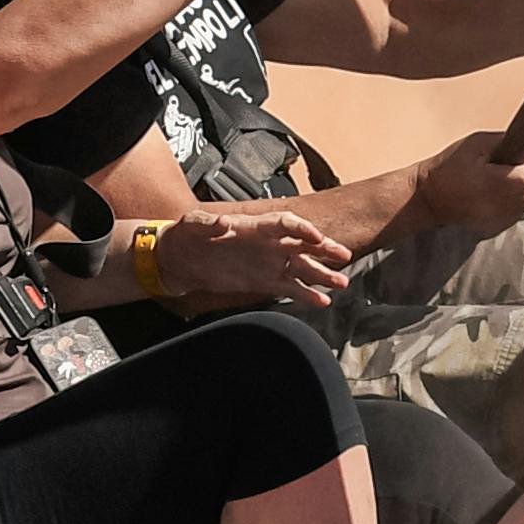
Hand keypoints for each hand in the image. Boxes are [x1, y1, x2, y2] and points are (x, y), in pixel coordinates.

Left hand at [154, 207, 354, 308]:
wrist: (179, 260)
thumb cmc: (186, 235)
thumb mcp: (192, 224)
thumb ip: (207, 222)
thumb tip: (221, 222)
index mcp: (254, 226)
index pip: (286, 223)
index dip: (302, 229)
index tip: (316, 237)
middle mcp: (267, 244)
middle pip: (302, 244)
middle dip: (324, 249)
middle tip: (343, 256)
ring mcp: (268, 263)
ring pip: (302, 268)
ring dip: (322, 274)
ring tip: (342, 282)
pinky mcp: (264, 282)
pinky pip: (290, 288)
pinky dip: (307, 295)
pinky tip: (323, 301)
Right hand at [410, 130, 523, 230]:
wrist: (428, 198)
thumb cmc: (448, 170)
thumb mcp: (476, 144)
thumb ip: (507, 142)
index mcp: (503, 184)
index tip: (515, 155)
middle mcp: (507, 205)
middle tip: (508, 166)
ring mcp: (504, 219)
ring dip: (523, 189)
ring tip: (502, 180)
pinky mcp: (499, 227)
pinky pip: (518, 212)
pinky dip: (514, 202)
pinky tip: (496, 193)